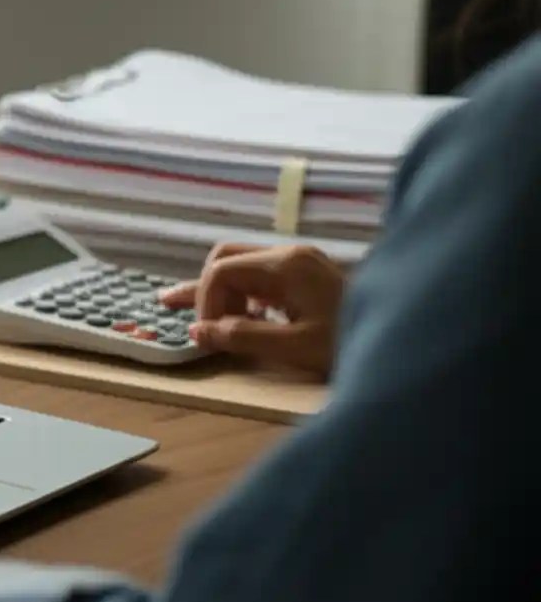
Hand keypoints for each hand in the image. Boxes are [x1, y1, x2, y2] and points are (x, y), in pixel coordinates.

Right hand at [159, 243, 344, 376]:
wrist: (406, 340)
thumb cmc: (351, 343)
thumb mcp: (295, 347)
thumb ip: (243, 337)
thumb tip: (198, 331)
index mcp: (286, 266)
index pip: (222, 270)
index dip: (206, 302)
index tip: (207, 336)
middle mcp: (290, 255)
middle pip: (227, 258)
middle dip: (207, 291)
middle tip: (194, 322)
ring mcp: (300, 262)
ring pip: (241, 266)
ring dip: (223, 294)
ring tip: (206, 322)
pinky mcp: (307, 275)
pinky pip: (261, 277)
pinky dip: (243, 296)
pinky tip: (240, 320)